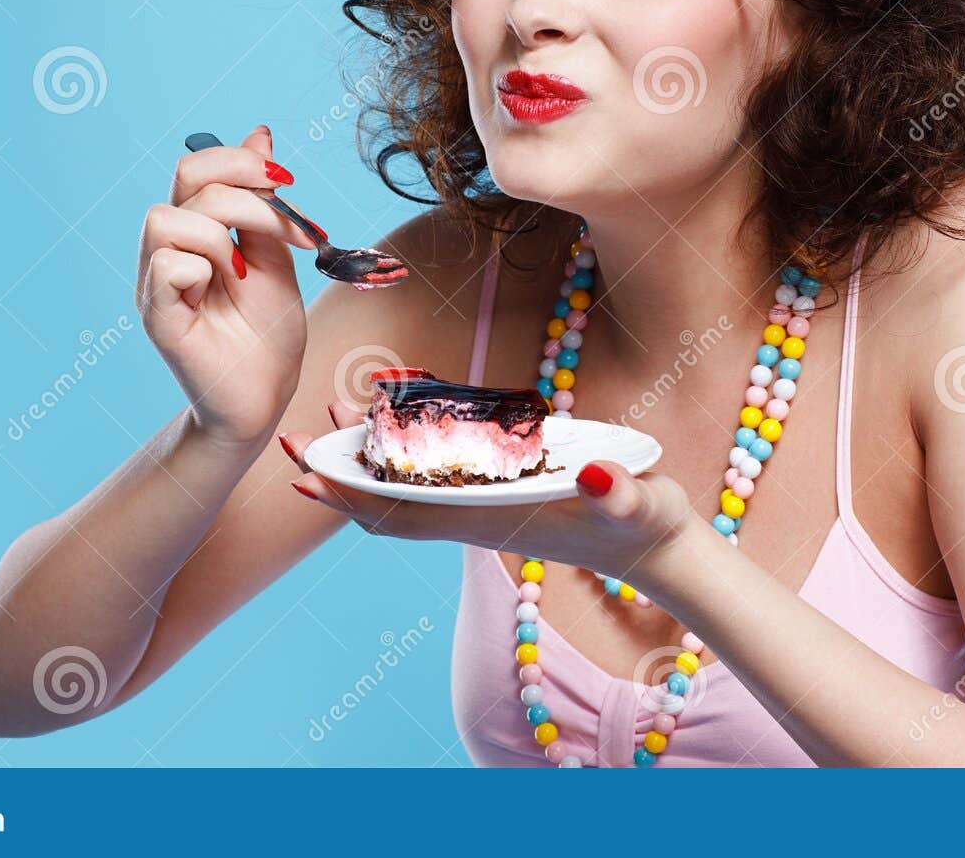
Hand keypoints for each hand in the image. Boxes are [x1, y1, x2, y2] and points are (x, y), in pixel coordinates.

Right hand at [137, 124, 316, 452]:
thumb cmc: (269, 333)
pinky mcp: (156, 315)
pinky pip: (164, 265)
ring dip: (221, 235)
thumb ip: (265, 201)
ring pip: (167, 218)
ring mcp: (156, 282)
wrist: (267, 395)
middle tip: (285, 231)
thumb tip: (260, 133)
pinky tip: (224, 290)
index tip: (290, 184)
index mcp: (196, 230)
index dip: (242, 162)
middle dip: (245, 193)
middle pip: (186, 179)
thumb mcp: (277, 255)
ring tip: (244, 274)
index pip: (198, 167)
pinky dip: (202, 268)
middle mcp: (168, 249)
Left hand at [280, 405, 701, 587]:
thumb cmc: (648, 528)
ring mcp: (486, 509)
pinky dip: (405, 455)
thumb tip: (594, 475)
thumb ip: (620, 493)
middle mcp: (478, 519)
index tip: (306, 474)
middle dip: (343, 475)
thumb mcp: (642, 506)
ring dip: (370, 460)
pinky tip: (404, 424)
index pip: (404, 515)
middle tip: (304, 431)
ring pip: (408, 491)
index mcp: (494, 521)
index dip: (352, 497)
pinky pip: (435, 480)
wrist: (660, 550)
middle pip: (389, 505)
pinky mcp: (500, 495)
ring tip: (344, 413)